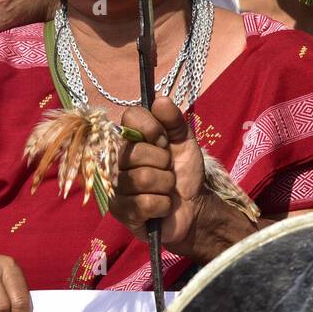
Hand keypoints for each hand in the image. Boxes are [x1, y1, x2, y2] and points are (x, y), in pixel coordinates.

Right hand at [110, 98, 206, 249]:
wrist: (195, 207)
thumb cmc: (186, 173)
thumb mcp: (186, 142)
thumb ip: (175, 121)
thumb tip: (160, 100)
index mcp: (132, 140)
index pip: (130, 117)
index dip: (152, 129)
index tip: (165, 142)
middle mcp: (119, 161)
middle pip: (134, 152)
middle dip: (163, 163)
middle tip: (168, 171)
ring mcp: (117, 186)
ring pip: (141, 179)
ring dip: (165, 186)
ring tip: (167, 190)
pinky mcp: (120, 211)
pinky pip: (143, 204)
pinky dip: (162, 205)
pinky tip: (163, 206)